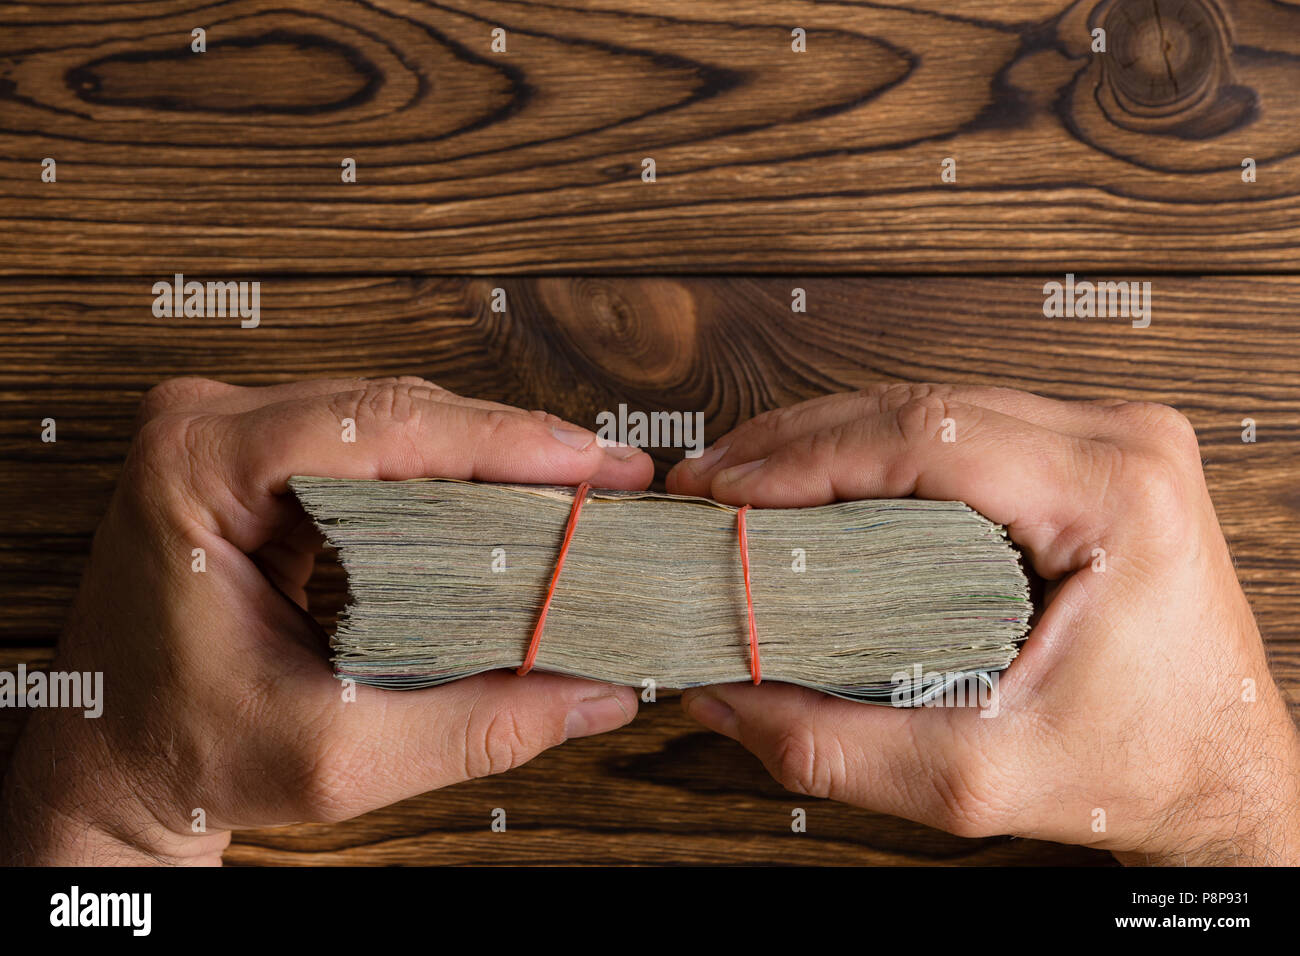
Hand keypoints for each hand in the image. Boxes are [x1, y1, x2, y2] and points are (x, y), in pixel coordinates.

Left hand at [0, 377, 652, 864]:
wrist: (110, 761)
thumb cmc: (186, 753)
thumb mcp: (339, 754)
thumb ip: (478, 724)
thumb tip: (598, 694)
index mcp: (199, 470)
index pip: (383, 426)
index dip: (509, 440)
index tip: (599, 465)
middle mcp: (208, 427)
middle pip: (398, 408)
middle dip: (516, 446)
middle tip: (614, 484)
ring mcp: (228, 433)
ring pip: (394, 417)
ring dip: (490, 454)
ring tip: (580, 491)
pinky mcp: (255, 457)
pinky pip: (372, 443)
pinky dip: (448, 471)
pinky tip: (510, 496)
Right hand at [667, 383, 1299, 864]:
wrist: (1220, 773)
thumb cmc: (1138, 766)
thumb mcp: (978, 778)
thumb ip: (836, 746)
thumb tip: (726, 696)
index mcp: (1117, 496)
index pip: (927, 436)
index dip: (806, 457)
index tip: (725, 488)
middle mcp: (1122, 444)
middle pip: (921, 403)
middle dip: (798, 440)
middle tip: (711, 482)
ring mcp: (1113, 439)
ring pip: (936, 403)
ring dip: (832, 437)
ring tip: (746, 479)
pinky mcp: (1093, 456)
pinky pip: (965, 426)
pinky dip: (880, 449)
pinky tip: (822, 478)